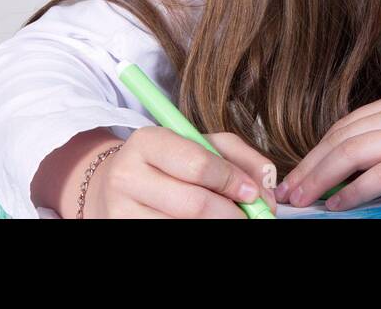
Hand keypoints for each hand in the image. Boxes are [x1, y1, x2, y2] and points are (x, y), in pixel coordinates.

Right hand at [83, 126, 277, 217]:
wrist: (114, 185)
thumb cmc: (169, 162)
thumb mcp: (201, 145)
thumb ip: (239, 157)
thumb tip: (266, 188)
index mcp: (148, 142)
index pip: (198, 165)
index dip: (232, 181)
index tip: (253, 194)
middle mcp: (127, 176)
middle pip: (194, 205)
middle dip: (232, 215)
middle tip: (250, 217)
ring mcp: (120, 211)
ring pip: (183, 227)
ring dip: (218, 226)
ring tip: (228, 218)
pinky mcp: (122, 231)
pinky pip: (170, 238)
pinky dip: (199, 233)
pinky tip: (206, 225)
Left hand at [274, 90, 380, 210]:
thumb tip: (354, 170)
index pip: (345, 125)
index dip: (317, 150)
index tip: (299, 172)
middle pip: (341, 137)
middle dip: (309, 165)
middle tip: (288, 189)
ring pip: (351, 152)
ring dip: (321, 178)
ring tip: (303, 198)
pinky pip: (377, 175)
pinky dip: (352, 191)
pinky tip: (339, 204)